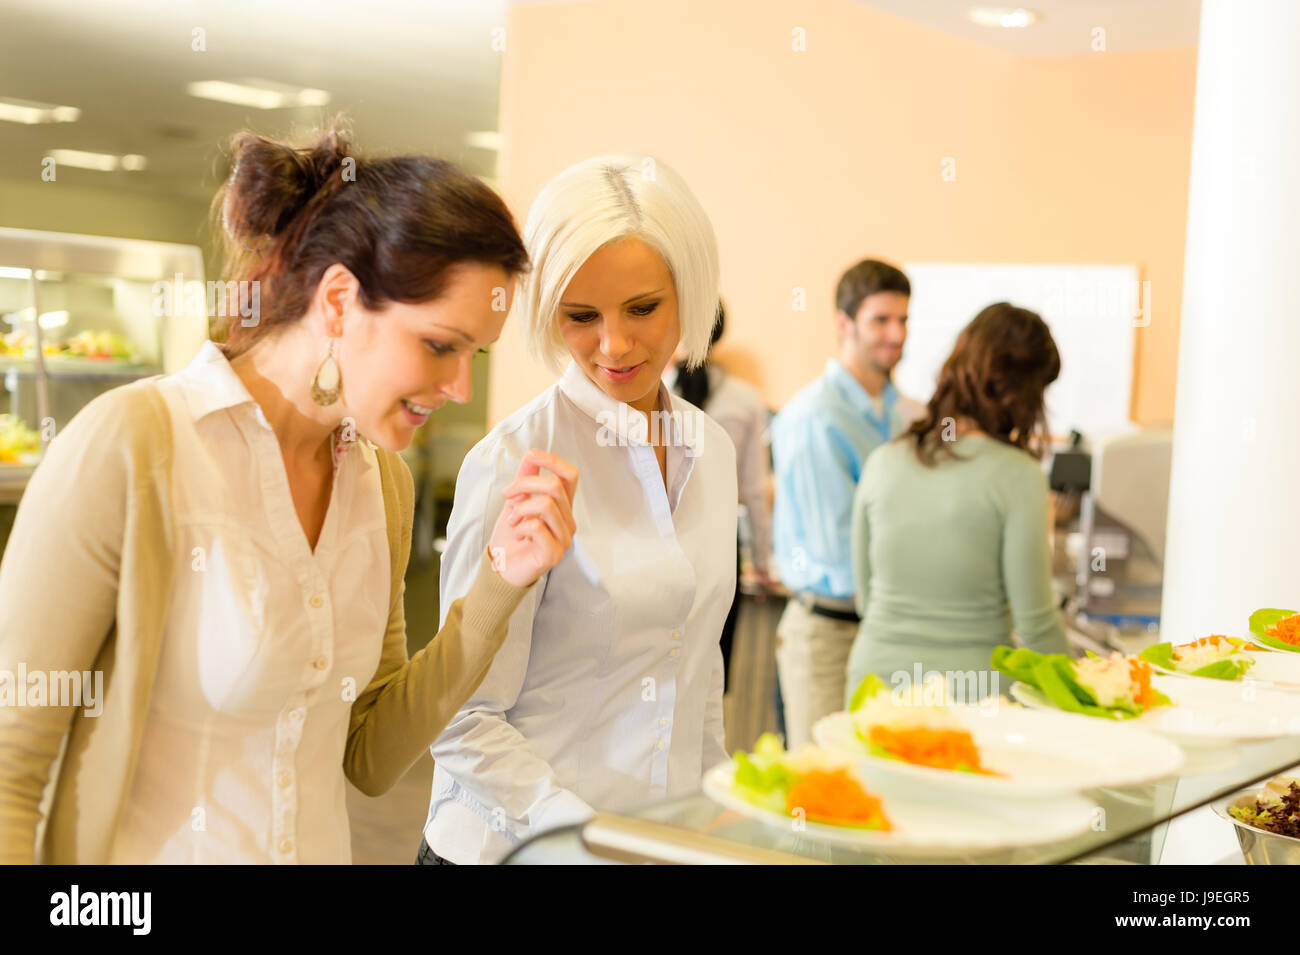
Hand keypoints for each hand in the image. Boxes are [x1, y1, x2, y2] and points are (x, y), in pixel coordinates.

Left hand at [487, 449, 578, 587]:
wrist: (500, 568)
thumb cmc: (511, 537)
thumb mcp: (515, 502)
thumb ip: (525, 480)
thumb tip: (532, 455)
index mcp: (563, 507)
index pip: (570, 476)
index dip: (553, 460)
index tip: (531, 455)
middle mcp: (568, 522)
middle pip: (554, 486)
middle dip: (524, 484)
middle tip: (507, 495)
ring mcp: (564, 539)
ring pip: (546, 505)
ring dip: (520, 508)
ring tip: (512, 519)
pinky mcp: (553, 554)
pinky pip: (537, 526)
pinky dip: (520, 525)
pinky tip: (517, 533)